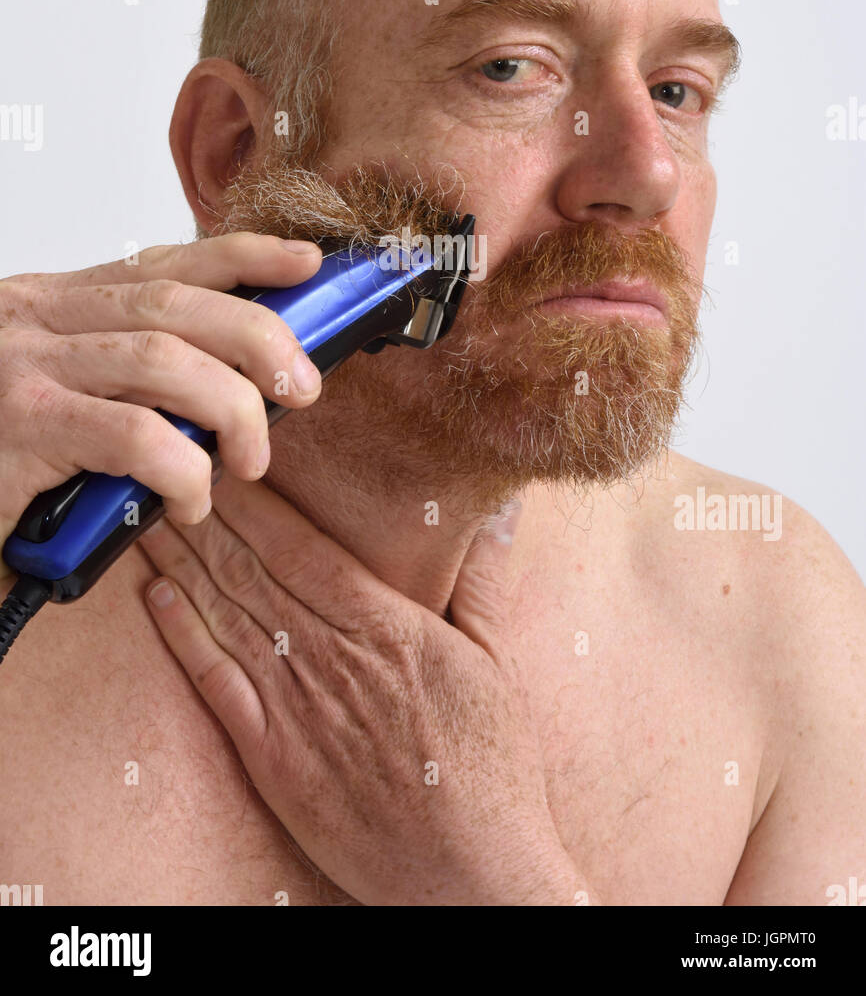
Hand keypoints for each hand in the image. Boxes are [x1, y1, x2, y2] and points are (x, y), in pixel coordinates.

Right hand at [0, 233, 322, 538]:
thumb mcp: (53, 387)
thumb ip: (120, 376)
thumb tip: (224, 393)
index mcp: (56, 302)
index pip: (164, 261)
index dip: (243, 256)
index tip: (305, 262)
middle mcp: (41, 319)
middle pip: (179, 304)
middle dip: (260, 338)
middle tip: (303, 386)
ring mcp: (28, 369)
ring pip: (167, 362)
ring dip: (233, 409)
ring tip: (251, 459)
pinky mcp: (22, 425)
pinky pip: (134, 437)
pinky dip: (184, 471)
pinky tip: (193, 501)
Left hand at [140, 473, 583, 905]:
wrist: (470, 870)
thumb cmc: (491, 766)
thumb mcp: (497, 662)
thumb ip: (484, 581)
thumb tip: (501, 512)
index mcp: (388, 629)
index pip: (305, 550)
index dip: (258, 508)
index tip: (227, 467)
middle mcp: (333, 660)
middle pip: (254, 575)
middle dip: (208, 520)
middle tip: (169, 474)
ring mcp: (298, 710)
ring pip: (228, 619)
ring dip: (184, 564)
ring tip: (151, 520)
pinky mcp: (274, 759)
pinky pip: (217, 686)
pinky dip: (185, 638)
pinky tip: (160, 599)